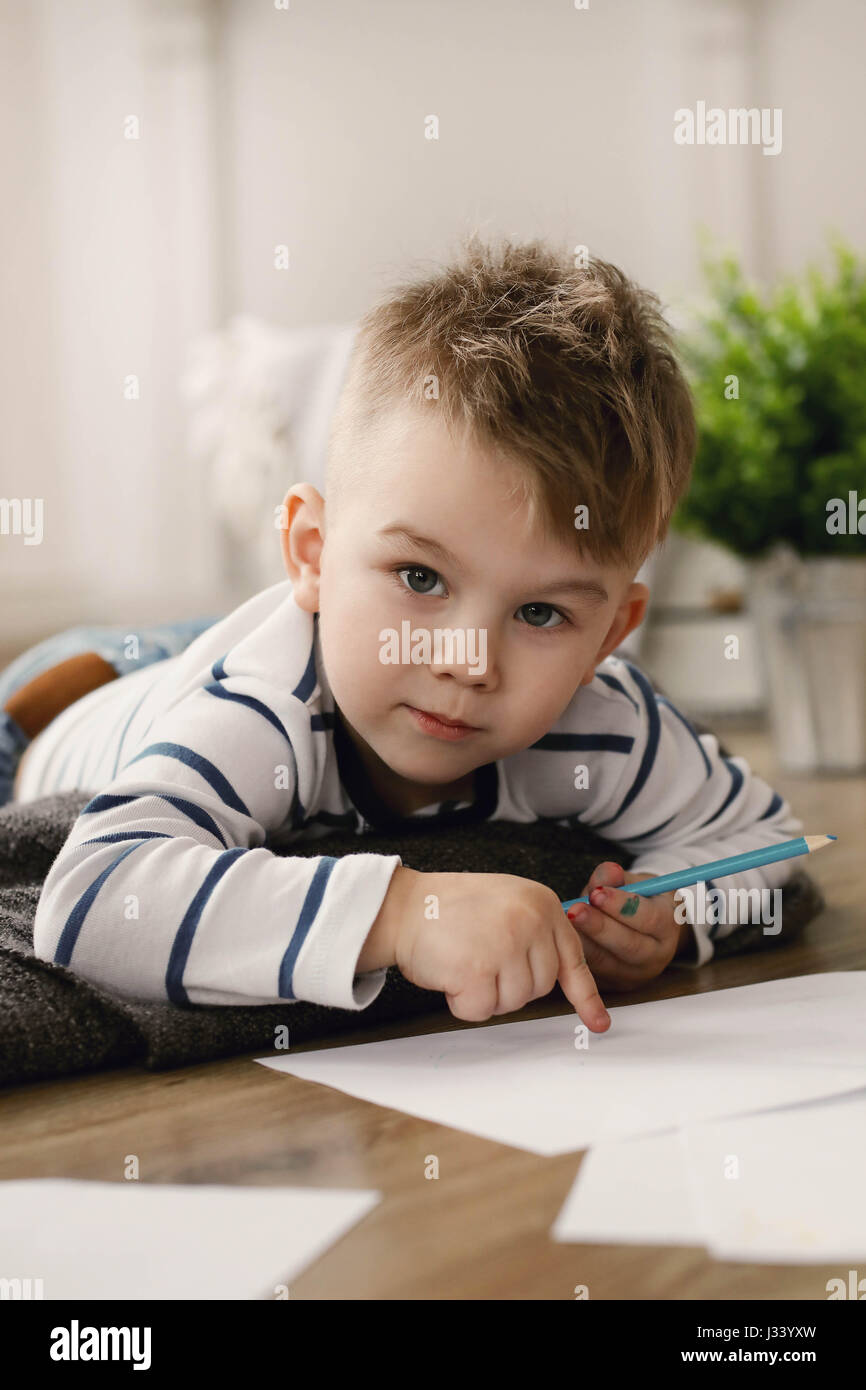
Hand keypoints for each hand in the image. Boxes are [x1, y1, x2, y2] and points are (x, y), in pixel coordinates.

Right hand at [386, 868, 610, 1030]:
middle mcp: (531, 921)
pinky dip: (461, 1003)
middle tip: (480, 959)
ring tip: (463, 960)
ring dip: (485, 995)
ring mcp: (506, 944)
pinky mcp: (478, 969)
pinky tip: (449, 974)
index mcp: (542, 904)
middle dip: (509, 986)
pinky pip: (480, 1011)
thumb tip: (558, 975)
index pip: (573, 958)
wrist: (402, 906)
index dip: (585, 996)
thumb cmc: (448, 909)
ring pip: (512, 1003)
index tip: (598, 1023)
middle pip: (539, 988)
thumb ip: (534, 931)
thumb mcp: (507, 903)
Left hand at [565, 861, 690, 989]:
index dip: (621, 906)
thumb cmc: (636, 900)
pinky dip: (575, 954)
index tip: (596, 892)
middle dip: (599, 927)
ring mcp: (634, 974)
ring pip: (607, 962)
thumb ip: (618, 878)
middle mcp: (656, 955)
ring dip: (583, 941)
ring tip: (563, 922)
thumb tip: (609, 871)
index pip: (649, 918)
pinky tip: (560, 937)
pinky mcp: (613, 985)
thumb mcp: (634, 883)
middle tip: (575, 910)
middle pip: (629, 946)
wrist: (642, 930)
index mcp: (667, 924)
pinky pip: (592, 971)